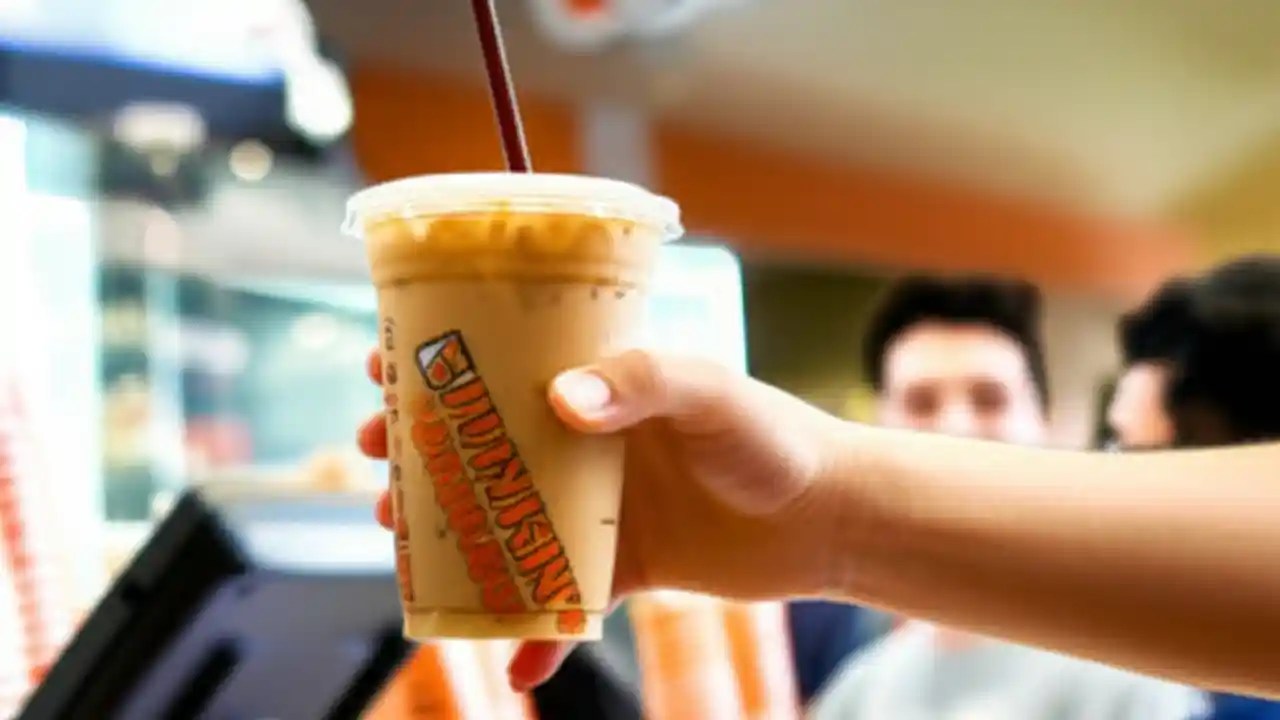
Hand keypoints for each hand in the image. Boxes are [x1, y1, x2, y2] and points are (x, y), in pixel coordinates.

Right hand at [357, 348, 852, 688]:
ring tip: (395, 534)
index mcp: (599, 387)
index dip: (440, 357)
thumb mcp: (711, 394)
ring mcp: (597, 507)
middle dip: (418, 446)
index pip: (504, 360)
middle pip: (480, 442)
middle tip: (371, 451)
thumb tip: (562, 402)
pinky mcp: (620, 567)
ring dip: (446, 531)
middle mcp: (586, 444)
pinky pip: (559, 600)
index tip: (382, 360)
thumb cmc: (774, 439)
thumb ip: (643, 382)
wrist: (829, 518)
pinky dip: (534, 633)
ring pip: (501, 520)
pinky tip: (511, 658)